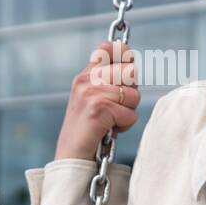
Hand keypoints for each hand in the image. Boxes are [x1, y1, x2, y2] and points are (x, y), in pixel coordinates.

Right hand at [52, 39, 141, 161]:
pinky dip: (125, 126)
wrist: (71, 156)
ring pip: (134, 95)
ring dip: (128, 112)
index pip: (108, 47)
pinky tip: (109, 130)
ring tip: (111, 121)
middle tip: (116, 107)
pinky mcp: (98, 108)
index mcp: (84, 75)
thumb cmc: (88, 130)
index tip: (125, 73)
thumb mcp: (93, 98)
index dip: (124, 56)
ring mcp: (91, 93)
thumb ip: (108, 80)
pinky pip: (131, 113)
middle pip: (130, 72)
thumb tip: (131, 63)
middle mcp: (86, 80)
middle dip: (131, 93)